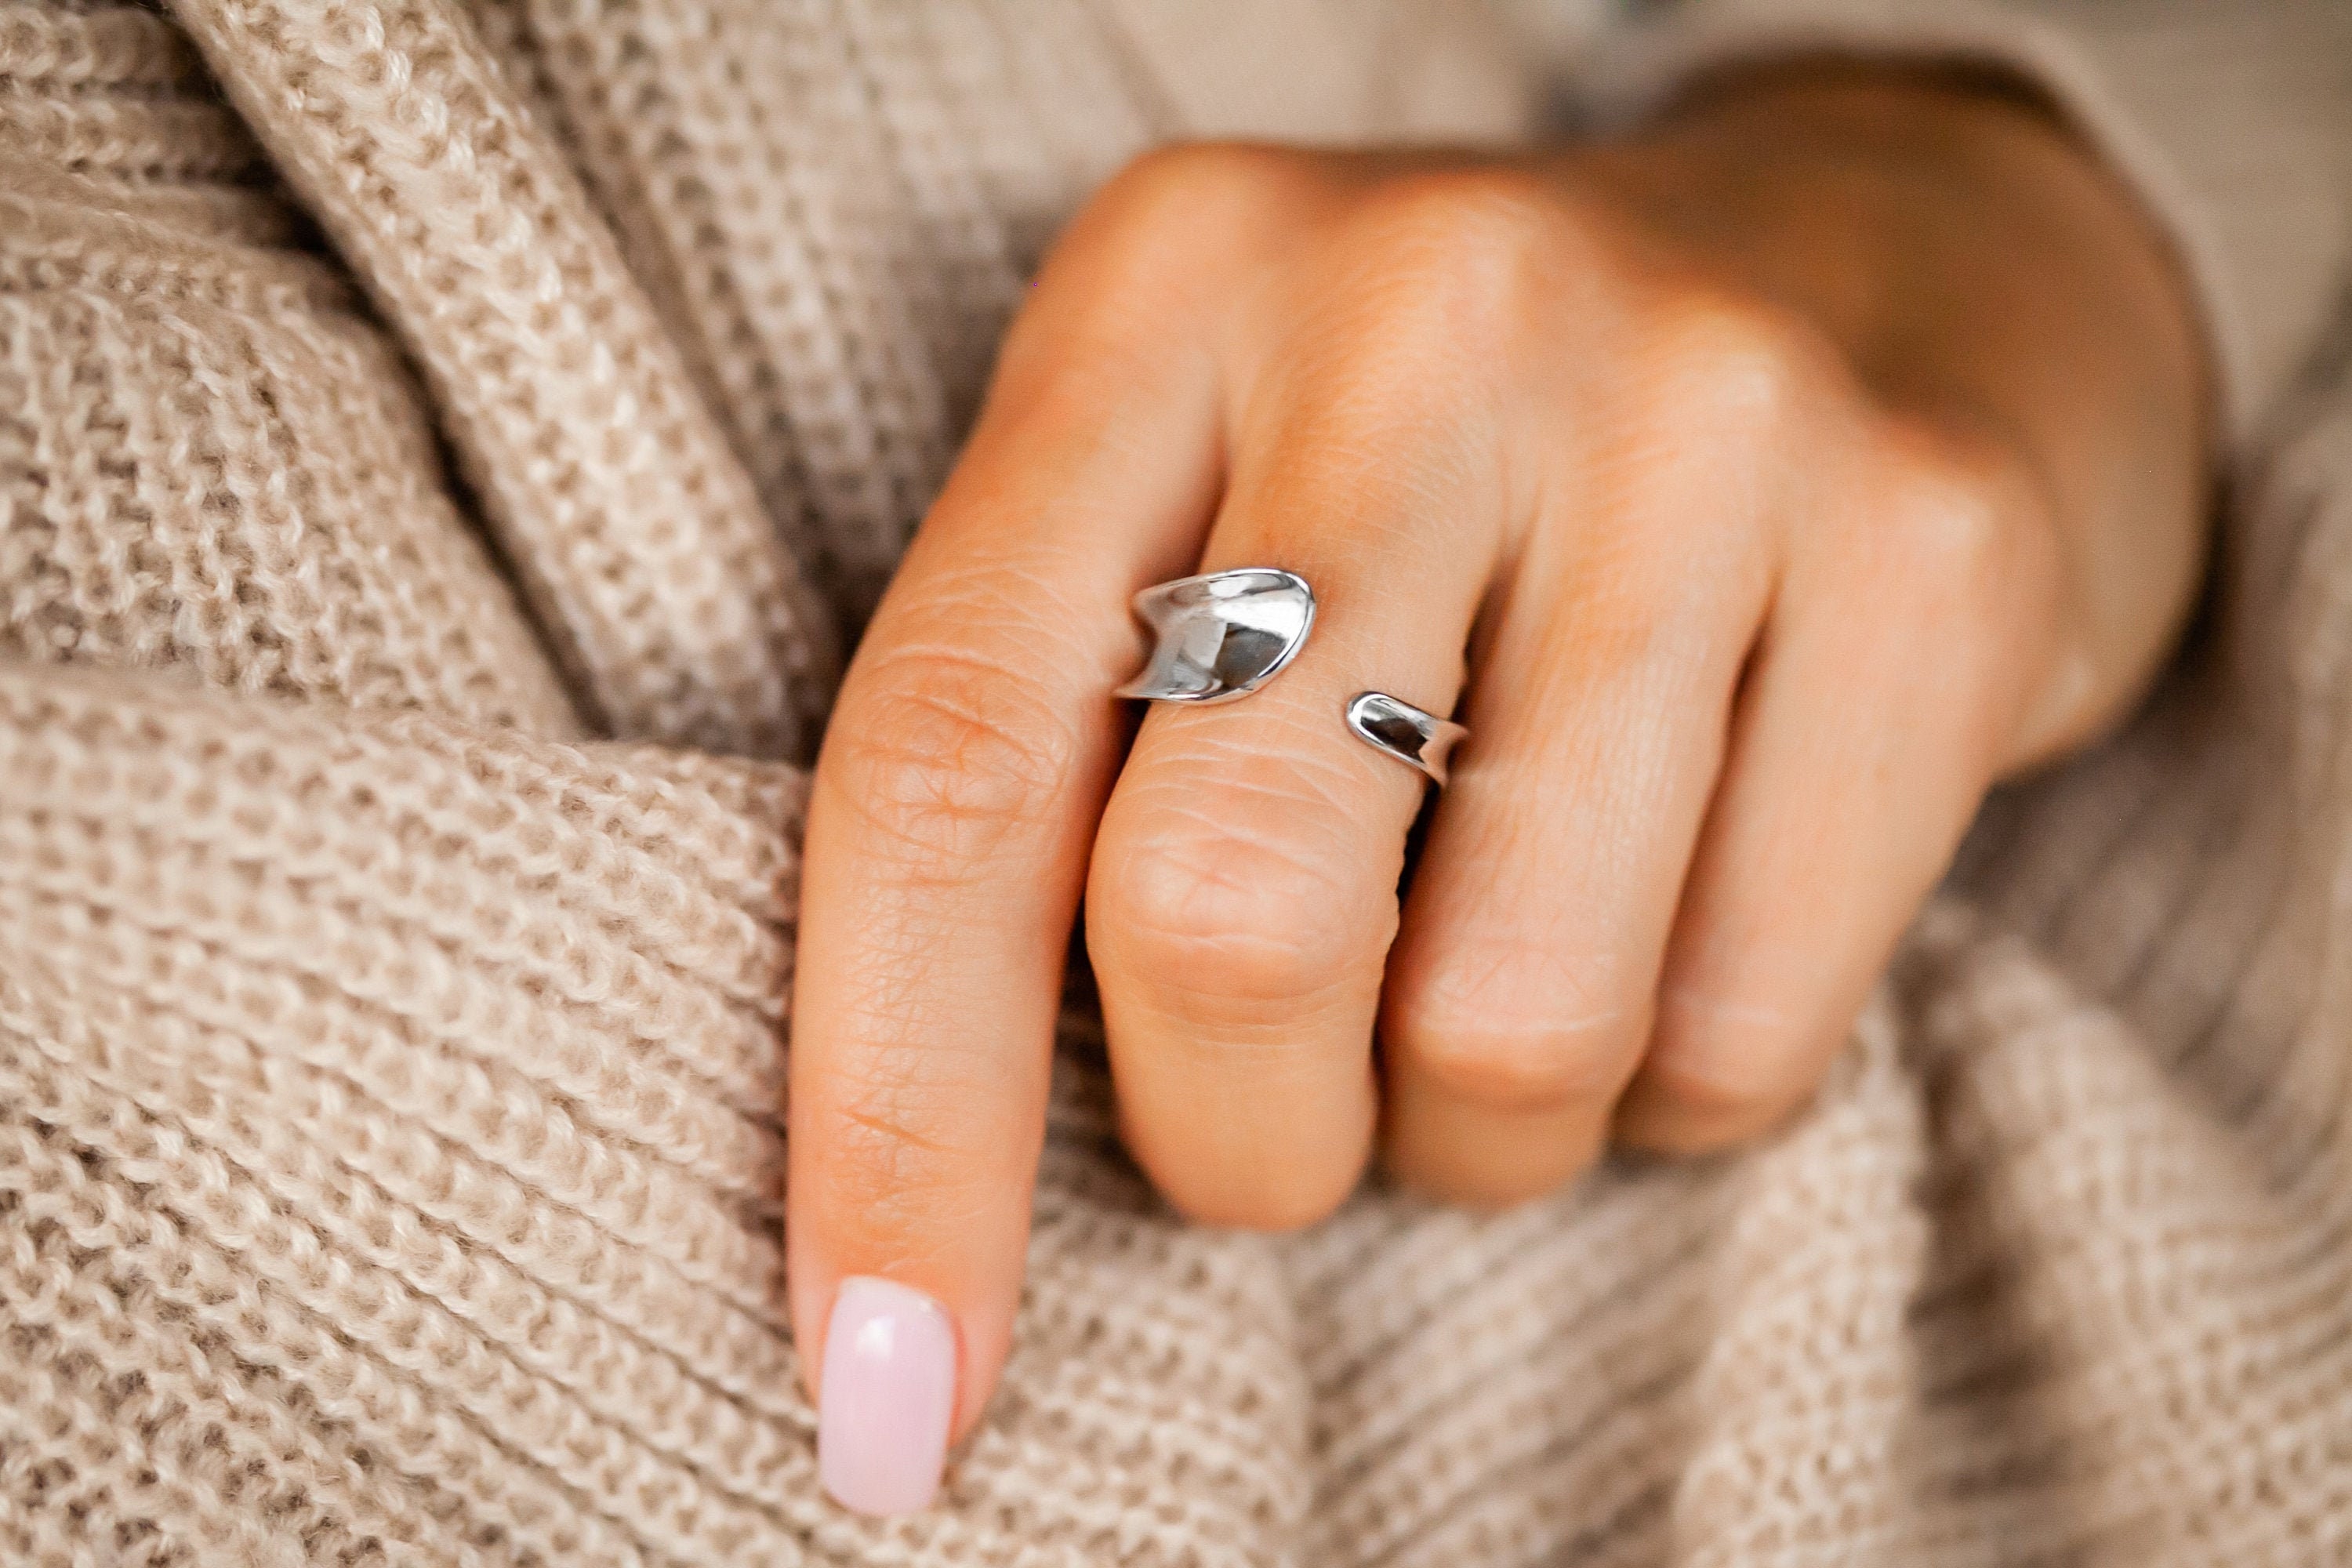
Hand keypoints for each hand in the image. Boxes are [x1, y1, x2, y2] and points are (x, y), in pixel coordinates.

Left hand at [788, 69, 2205, 1513]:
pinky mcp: (1937, 551)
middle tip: (1279, 1122)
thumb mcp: (1194, 509)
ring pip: (1509, 1024)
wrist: (1879, 270)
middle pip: (1226, 917)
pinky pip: (1747, 1034)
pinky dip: (1675, 1083)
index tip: (889, 1396)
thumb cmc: (1451, 471)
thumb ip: (1050, 763)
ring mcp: (1707, 411)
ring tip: (1505, 970)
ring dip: (1473, 1123)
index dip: (891, 1114)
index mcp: (1162, 295)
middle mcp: (1422, 315)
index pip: (946, 759)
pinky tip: (1680, 924)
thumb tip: (918, 1233)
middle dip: (1235, 1139)